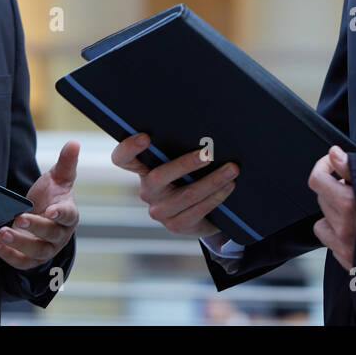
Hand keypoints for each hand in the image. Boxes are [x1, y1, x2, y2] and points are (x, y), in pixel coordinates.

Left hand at [0, 141, 80, 270]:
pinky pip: (22, 262)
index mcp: (69, 215)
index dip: (60, 214)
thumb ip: (66, 162)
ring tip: (2, 233)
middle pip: (50, 234)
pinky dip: (9, 257)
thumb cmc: (51, 196)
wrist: (41, 215)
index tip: (50, 211)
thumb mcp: (58, 178)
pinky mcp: (32, 260)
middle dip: (34, 227)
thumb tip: (74, 142)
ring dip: (19, 243)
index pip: (68, 215)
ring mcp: (47, 249)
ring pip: (37, 251)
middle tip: (18, 218)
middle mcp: (60, 235)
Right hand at [111, 132, 238, 236]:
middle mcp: (147, 191)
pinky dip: (216, 196)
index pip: (123, 159)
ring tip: (231, 169)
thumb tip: (204, 129)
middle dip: (185, 164)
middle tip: (208, 153)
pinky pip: (198, 210)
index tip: (145, 136)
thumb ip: (181, 148)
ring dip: (212, 181)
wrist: (203, 212)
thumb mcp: (182, 162)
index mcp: (142, 169)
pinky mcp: (176, 225)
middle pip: (158, 177)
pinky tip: (229, 186)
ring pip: (186, 195)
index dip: (128, 148)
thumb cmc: (191, 175)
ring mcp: (160, 211)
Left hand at [310, 146, 355, 270]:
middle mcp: (345, 227)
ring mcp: (347, 248)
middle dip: (335, 188)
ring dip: (335, 213)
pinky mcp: (352, 263)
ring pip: (324, 222)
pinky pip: (333, 244)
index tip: (334, 163)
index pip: (318, 180)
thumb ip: (355, 167)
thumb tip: (335, 154)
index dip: (324, 166)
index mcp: (351, 204)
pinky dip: (341, 235)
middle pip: (322, 199)